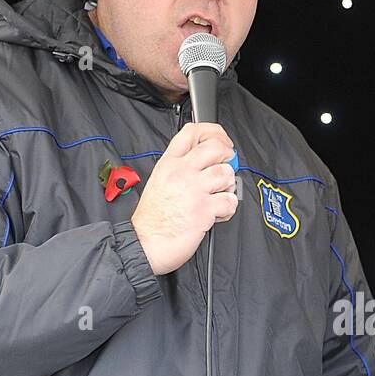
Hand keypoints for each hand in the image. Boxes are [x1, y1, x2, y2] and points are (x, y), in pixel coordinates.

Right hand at [131, 122, 237, 274]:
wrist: (144, 243)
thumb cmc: (152, 219)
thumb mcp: (159, 181)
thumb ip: (179, 168)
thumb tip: (206, 161)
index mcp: (169, 163)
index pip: (192, 132)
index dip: (214, 132)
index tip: (222, 142)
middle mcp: (181, 172)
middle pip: (215, 147)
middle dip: (227, 156)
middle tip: (226, 166)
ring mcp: (193, 190)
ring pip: (226, 173)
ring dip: (229, 185)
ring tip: (219, 195)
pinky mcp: (204, 209)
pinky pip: (230, 200)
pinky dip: (229, 207)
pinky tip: (218, 213)